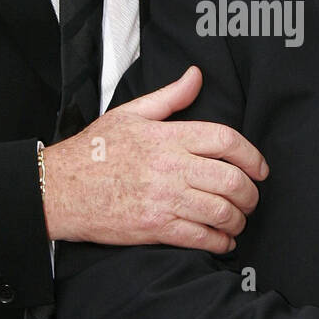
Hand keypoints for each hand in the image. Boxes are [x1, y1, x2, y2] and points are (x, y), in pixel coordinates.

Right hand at [42, 66, 267, 249]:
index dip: (252, 156)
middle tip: (251, 199)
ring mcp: (163, 199)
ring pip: (220, 211)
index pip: (225, 140)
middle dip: (250, 193)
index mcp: (167, 136)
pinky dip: (220, 242)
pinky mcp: (154, 227)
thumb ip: (170, 97)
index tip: (260, 169)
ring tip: (237, 220)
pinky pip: (200, 237)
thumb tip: (196, 76)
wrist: (59, 189)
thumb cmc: (93, 151)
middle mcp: (170, 166)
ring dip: (238, 219)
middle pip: (231, 179)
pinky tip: (222, 240)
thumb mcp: (130, 114)